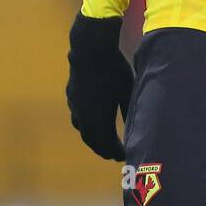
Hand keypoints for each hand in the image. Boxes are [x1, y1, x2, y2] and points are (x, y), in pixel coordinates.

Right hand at [65, 12, 134, 160]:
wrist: (90, 49)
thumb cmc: (114, 70)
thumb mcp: (127, 92)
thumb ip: (129, 112)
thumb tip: (134, 129)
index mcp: (99, 119)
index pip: (106, 144)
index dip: (115, 152)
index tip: (124, 156)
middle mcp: (84, 117)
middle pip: (92, 141)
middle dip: (103, 149)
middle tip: (112, 154)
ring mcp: (75, 106)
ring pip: (82, 130)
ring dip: (93, 138)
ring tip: (101, 140)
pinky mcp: (71, 96)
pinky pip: (78, 117)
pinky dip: (86, 125)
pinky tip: (91, 120)